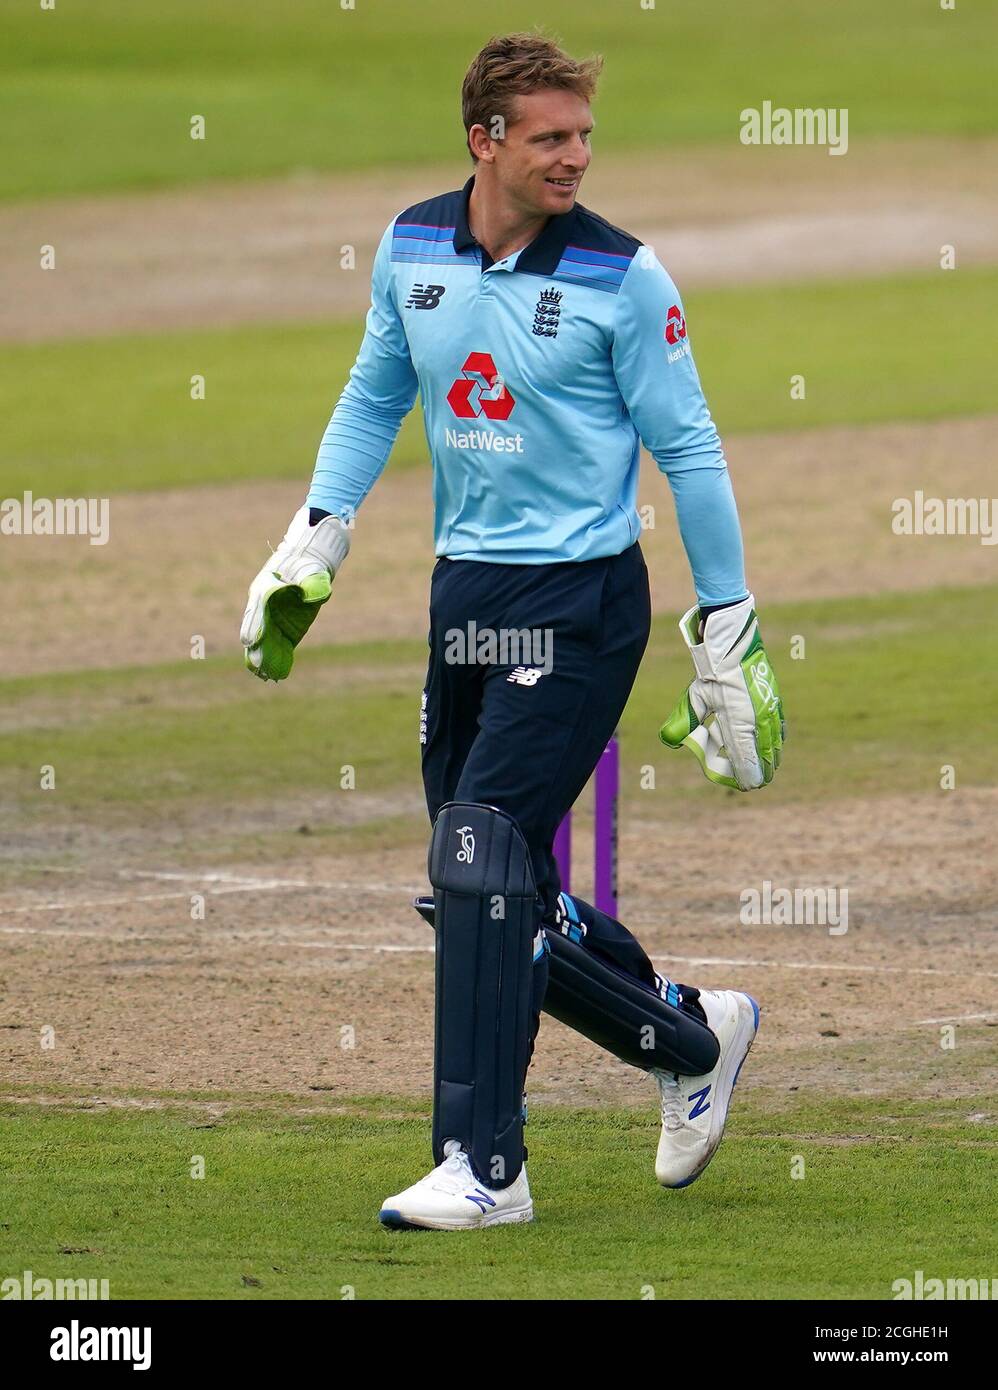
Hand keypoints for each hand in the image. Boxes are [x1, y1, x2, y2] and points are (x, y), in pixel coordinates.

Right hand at [240, 506, 349, 680]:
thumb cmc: (308, 566)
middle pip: (258, 628)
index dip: (255, 625)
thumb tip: (320, 595)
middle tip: (257, 665)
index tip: (251, 640)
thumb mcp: (313, 572)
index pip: (258, 608)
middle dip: (258, 647)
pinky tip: (278, 674)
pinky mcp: (285, 630)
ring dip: (264, 658)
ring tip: (264, 675)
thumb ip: (315, 584)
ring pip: (264, 640)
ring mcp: (272, 619)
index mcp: (266, 587)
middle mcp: (265, 606)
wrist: (308, 566)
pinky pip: (279, 646)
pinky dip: (278, 659)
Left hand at [659, 594, 784, 789]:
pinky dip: (776, 740)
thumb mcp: (695, 697)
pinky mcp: (775, 700)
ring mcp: (770, 709)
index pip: (746, 758)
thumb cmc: (712, 672)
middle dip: (760, 770)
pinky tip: (775, 744)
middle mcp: (758, 719)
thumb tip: (668, 740)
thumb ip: (684, 722)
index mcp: (738, 721)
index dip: (747, 775)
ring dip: (770, 758)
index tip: (746, 785)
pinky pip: (779, 727)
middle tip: (755, 781)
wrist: (733, 644)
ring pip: (775, 743)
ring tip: (768, 768)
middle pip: (764, 755)